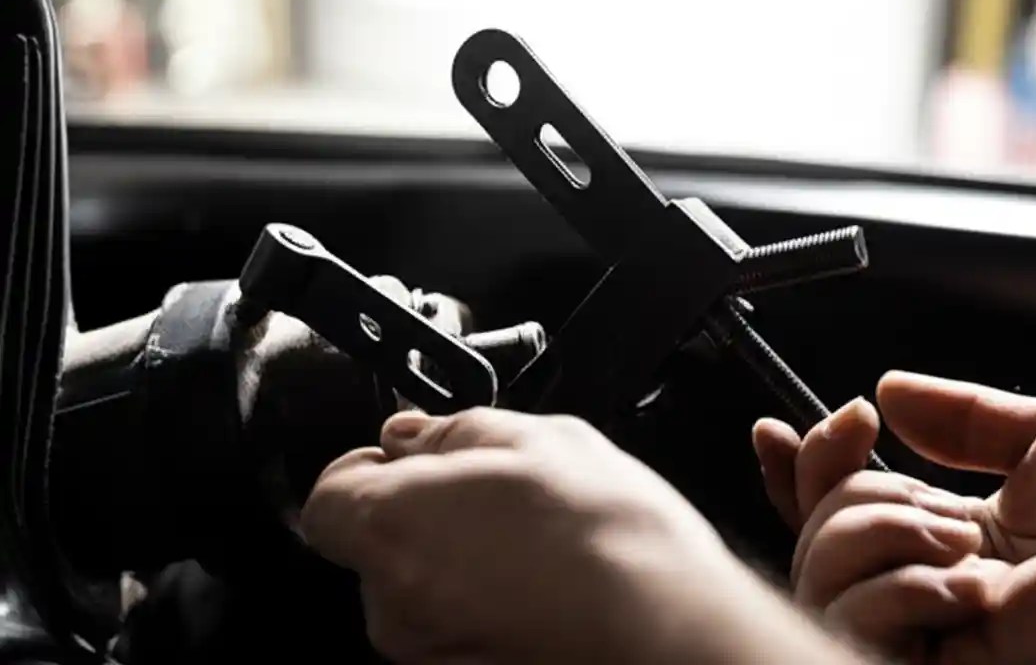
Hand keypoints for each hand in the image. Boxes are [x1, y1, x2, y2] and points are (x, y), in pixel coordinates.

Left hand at [301, 408, 858, 664]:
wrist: (672, 631)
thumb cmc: (611, 541)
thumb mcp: (538, 437)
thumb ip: (453, 430)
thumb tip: (412, 435)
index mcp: (394, 525)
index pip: (326, 494)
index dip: (368, 468)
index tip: (412, 457)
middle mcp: (394, 602)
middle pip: (377, 542)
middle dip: (425, 510)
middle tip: (497, 490)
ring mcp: (429, 651)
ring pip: (420, 585)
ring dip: (458, 557)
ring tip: (535, 538)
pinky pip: (452, 624)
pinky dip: (482, 601)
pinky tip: (541, 579)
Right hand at [754, 371, 1035, 663]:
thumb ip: (963, 414)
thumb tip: (891, 388)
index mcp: (948, 531)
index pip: (838, 508)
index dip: (795, 471)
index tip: (777, 428)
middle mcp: (930, 577)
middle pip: (814, 533)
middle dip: (845, 485)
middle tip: (920, 482)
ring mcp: (936, 625)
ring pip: (821, 573)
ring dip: (879, 531)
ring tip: (967, 538)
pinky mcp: (949, 662)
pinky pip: (863, 623)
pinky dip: (904, 585)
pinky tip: (970, 581)